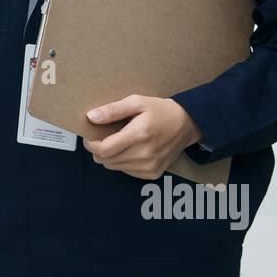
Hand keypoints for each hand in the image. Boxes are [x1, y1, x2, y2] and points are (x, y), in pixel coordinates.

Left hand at [82, 95, 203, 179]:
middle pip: (106, 160)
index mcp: (139, 134)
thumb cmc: (162, 111)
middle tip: (102, 137)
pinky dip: (122, 162)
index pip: (103, 149)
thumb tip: (92, 117)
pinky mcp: (152, 173)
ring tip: (118, 141)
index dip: (90, 144)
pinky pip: (126, 171)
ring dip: (109, 156)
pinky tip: (130, 149)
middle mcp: (145, 154)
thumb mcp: (137, 102)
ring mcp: (149, 166)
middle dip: (98, 150)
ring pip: (114, 167)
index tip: (89, 137)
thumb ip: (112, 110)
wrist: (187, 124)